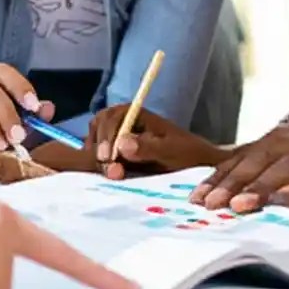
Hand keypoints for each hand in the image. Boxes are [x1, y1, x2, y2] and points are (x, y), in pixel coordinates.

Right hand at [86, 104, 227, 179]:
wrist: (194, 165)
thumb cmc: (186, 153)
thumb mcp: (171, 150)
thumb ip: (148, 147)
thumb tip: (122, 145)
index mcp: (132, 112)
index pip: (109, 119)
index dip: (105, 137)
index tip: (107, 157)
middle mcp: (119, 121)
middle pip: (97, 130)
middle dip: (100, 150)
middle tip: (112, 172)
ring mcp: (114, 137)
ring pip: (94, 144)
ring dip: (100, 160)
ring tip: (114, 175)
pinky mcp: (113, 153)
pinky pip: (98, 157)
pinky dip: (101, 167)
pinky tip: (111, 176)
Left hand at [189, 125, 288, 233]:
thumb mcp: (276, 175)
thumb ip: (248, 176)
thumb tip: (206, 194)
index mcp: (279, 138)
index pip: (241, 157)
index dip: (218, 177)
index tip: (197, 198)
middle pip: (259, 159)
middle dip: (232, 183)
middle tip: (213, 203)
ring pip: (284, 169)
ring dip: (259, 188)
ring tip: (239, 205)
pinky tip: (275, 205)